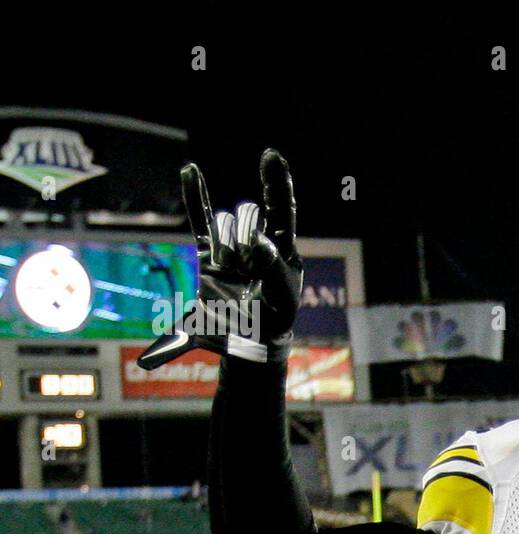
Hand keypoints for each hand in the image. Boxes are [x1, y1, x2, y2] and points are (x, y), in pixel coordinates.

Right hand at [137, 149, 302, 369]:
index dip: (276, 187)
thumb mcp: (280, 300)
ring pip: (226, 223)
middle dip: (245, 234)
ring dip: (226, 242)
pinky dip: (195, 196)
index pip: (282, 211)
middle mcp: (258, 243)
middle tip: (246, 263)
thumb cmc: (269, 323)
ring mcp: (234, 246)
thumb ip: (271, 270)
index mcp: (283, 251)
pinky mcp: (209, 254)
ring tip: (232, 268)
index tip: (269, 163)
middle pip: (249, 216)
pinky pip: (201, 221)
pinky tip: (190, 170)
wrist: (248, 340)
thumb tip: (255, 242)